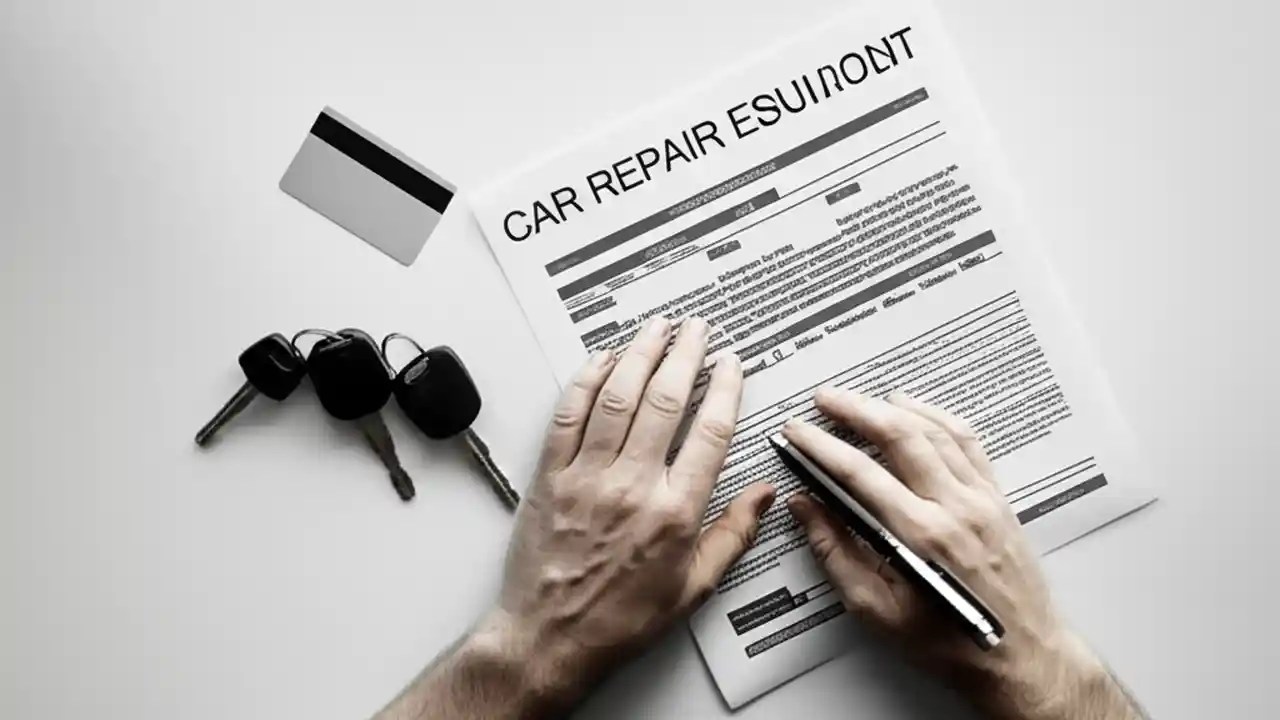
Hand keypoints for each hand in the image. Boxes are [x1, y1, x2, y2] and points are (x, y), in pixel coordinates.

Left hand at [482, 316, 773, 707]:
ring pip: (617, 398)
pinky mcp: (551, 477)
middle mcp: (632, 487)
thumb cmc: (619, 620)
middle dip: (685, 355)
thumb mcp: (693, 588)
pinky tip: (601, 360)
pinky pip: (569, 416)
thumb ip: (733, 535)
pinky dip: (585, 380)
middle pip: (665, 402)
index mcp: (675, 514)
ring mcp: (587, 477)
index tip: (731, 364)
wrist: (551, 638)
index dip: (725, 389)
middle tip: (697, 328)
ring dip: (639, 354)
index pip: (710, 433)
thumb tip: (763, 495)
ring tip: (655, 328)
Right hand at [784, 389, 1140, 719]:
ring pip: (935, 431)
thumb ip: (836, 553)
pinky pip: (969, 442)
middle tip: (824, 400)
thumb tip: (806, 510)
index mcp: (922, 536)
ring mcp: (982, 500)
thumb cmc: (953, 645)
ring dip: (894, 407)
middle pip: (900, 436)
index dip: (821, 446)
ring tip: (863, 399)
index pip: (859, 473)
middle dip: (855, 409)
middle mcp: (956, 509)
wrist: (1021, 659)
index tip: (798, 433)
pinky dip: (938, 418)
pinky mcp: (998, 500)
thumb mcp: (877, 611)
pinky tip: (918, 411)